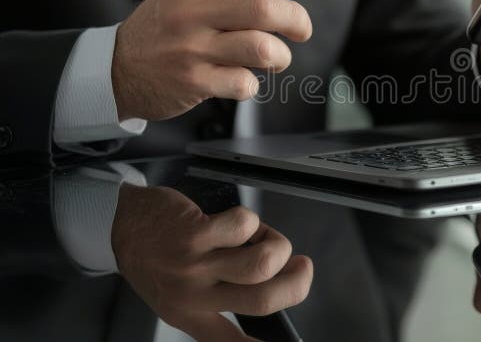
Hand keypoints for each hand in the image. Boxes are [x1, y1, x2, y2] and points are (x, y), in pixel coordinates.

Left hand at [112, 184, 312, 341]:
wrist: (124, 223)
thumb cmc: (157, 255)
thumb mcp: (178, 294)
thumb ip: (218, 299)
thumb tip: (272, 285)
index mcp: (192, 317)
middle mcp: (193, 297)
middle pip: (263, 299)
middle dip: (297, 283)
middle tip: (301, 267)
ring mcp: (193, 265)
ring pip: (261, 262)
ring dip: (276, 244)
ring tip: (264, 238)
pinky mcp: (195, 233)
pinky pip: (245, 225)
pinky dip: (250, 220)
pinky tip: (235, 221)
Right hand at [113, 0, 311, 120]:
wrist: (114, 72)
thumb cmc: (158, 33)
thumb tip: (273, 3)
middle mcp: (190, 16)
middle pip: (259, 9)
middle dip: (295, 19)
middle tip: (302, 28)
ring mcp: (193, 50)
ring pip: (261, 48)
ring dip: (280, 56)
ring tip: (276, 58)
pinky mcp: (196, 82)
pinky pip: (245, 83)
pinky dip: (252, 83)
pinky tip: (240, 79)